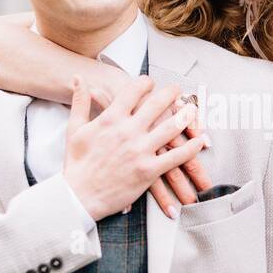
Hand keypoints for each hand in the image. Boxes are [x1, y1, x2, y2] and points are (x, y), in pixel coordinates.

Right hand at [63, 74, 206, 220]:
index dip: (145, 83)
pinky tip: (199, 141)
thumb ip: (79, 101)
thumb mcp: (74, 128)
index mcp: (110, 118)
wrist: (78, 196)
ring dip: (186, 116)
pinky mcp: (149, 170)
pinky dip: (190, 148)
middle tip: (178, 90)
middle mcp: (128, 131)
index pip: (133, 91)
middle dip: (170, 94)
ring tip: (193, 109)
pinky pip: (175, 157)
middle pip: (156, 104)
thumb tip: (78, 77)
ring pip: (170, 127)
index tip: (151, 82)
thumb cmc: (76, 164)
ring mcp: (140, 150)